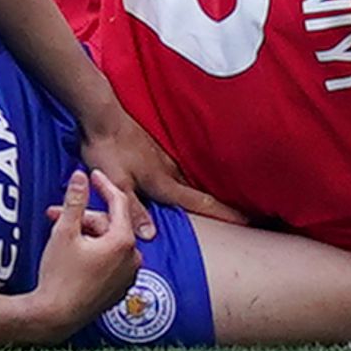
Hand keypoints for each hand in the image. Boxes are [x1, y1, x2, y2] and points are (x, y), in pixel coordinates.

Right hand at [27, 171, 141, 341]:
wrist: (53, 317)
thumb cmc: (59, 276)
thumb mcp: (64, 232)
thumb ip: (75, 201)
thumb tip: (80, 176)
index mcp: (123, 241)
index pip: (118, 202)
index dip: (103, 185)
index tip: (92, 175)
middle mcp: (133, 259)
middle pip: (110, 225)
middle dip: (83, 218)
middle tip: (55, 215)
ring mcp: (128, 276)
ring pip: (109, 243)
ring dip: (87, 235)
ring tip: (62, 238)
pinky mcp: (120, 290)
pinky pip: (111, 261)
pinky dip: (95, 253)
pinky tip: (74, 255)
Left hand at [80, 113, 247, 240]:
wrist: (102, 115)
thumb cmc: (108, 150)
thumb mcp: (117, 184)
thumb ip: (134, 210)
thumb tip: (151, 235)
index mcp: (163, 182)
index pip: (199, 202)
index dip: (223, 213)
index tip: (247, 220)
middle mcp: (168, 170)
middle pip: (198, 192)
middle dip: (219, 205)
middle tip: (239, 216)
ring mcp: (162, 158)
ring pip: (187, 180)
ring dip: (201, 192)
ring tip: (213, 203)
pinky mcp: (153, 150)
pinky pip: (175, 170)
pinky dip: (184, 180)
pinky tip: (180, 181)